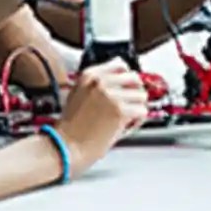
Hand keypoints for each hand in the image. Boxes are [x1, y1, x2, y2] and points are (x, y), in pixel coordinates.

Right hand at [54, 59, 148, 173]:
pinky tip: (126, 126)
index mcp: (89, 74)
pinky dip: (138, 121)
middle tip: (130, 104)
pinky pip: (142, 111)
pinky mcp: (121, 111)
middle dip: (135, 92)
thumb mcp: (78, 93)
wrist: (67, 145)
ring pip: (142, 96)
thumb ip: (97, 83)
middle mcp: (101, 81)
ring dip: (137, 108)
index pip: (120, 65)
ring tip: (125, 118)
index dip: (126, 79)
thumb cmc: (71, 126)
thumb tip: (120, 78)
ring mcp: (112, 95)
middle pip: (134, 78)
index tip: (127, 88)